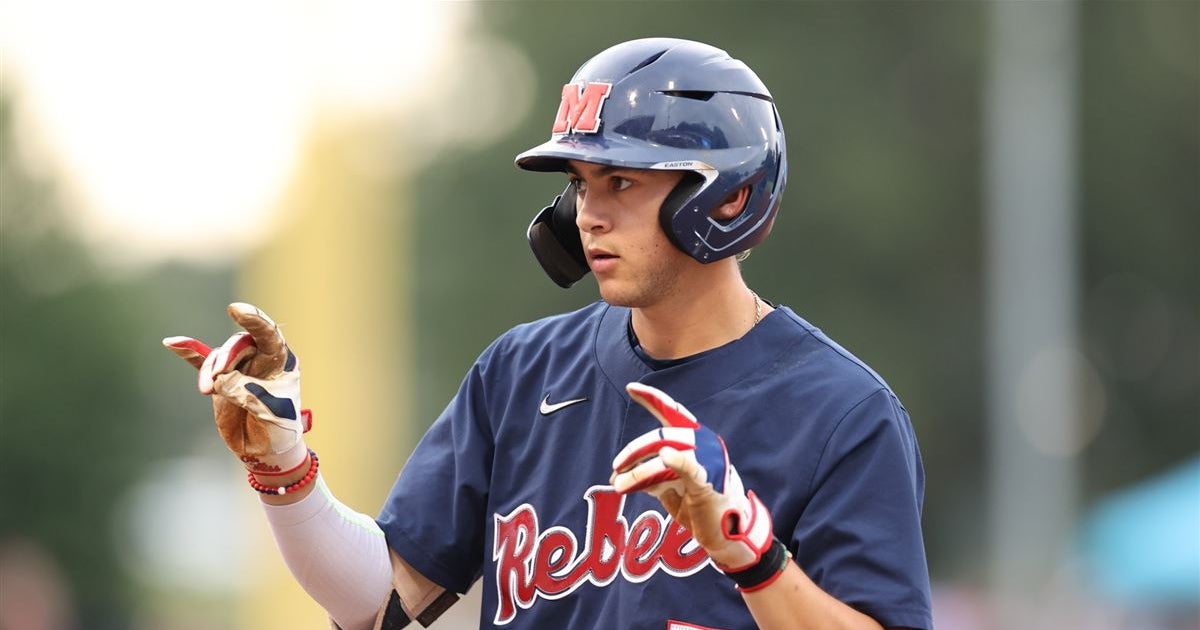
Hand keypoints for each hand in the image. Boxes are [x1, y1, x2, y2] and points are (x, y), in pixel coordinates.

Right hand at [163, 303, 310, 474]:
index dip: (254, 320)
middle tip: (217, 378)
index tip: (236, 310)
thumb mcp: (269, 410)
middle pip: (240, 344)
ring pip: (220, 356)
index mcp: (280, 362)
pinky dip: (189, 352)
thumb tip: (219, 378)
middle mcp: (260, 359)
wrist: (267, 450)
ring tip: (206, 390)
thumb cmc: (278, 427)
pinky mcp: (221, 381)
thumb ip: (246, 391)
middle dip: (226, 357)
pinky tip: (172, 342)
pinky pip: (203, 362)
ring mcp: (239, 368)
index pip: (269, 335)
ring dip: (210, 370)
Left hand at [611, 382, 772, 572]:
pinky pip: (691, 466)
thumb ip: (649, 477)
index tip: (631, 387)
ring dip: (638, 470)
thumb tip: (618, 476)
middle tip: (616, 469)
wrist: (728, 536)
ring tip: (620, 485)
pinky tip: (665, 456)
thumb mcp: (670, 489)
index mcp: (696, 441)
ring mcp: (709, 460)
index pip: (672, 414)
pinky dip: (677, 460)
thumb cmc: (702, 509)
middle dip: (634, 451)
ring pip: (666, 452)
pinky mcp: (710, 481)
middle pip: (662, 435)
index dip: (652, 398)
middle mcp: (704, 444)